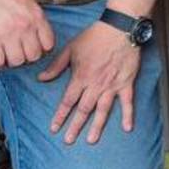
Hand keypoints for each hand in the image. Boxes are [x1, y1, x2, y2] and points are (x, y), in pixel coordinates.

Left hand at [38, 21, 140, 143]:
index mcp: (81, 77)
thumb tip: (41, 78)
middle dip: (75, 126)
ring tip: (91, 140)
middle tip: (68, 140)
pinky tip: (127, 128)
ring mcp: (112, 86)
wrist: (119, 28)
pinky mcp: (126, 83)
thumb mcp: (71, 48)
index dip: (60, 115)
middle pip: (83, 110)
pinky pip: (127, 102)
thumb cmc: (94, 36)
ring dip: (97, 126)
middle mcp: (95, 85)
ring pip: (103, 110)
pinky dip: (128, 115)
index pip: (68, 101)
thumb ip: (56, 66)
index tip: (54, 128)